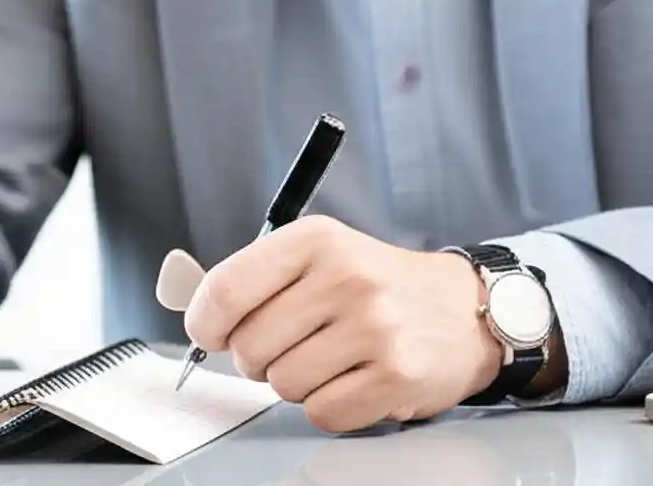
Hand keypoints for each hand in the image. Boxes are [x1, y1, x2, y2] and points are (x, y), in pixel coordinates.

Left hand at [184, 215, 506, 432]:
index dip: (204, 321)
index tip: (208, 333)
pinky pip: (322, 413)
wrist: (463, 309)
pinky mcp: (397, 376)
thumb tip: (190, 308)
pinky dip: (329, 405)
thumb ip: (254, 278)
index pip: (226, 289)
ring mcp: (375, 329)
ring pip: (282, 384)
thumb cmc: (375, 285)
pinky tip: (352, 380)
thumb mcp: (317, 255)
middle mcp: (346, 278)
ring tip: (328, 359)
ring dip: (295, 382)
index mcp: (315, 240)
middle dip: (255, 357)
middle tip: (286, 346)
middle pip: (249, 346)